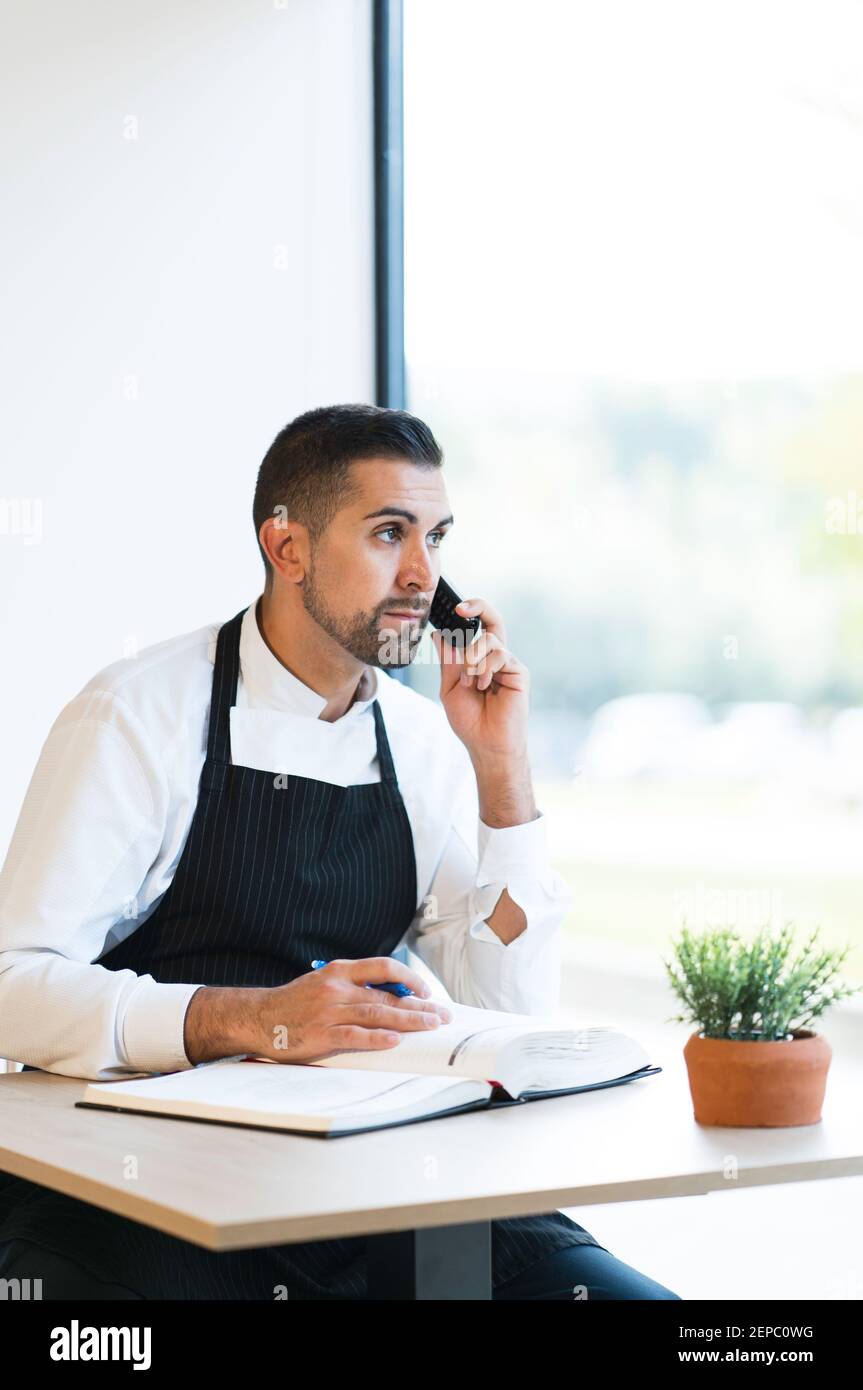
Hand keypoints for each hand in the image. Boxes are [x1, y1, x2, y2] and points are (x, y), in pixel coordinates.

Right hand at [242, 958, 452, 1061]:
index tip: (426, 991)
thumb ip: (353, 985)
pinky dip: (378, 1038)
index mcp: (340, 971)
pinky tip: (395, 1040)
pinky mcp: (322, 1034)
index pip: (384, 967)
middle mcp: (337, 987)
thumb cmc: (295, 1002)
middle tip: (442, 1015)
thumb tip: (391, 995)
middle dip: (419, 1005)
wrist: (259, 1017)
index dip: (409, 978)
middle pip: (387, 995)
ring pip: (378, 1013)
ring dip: (408, 1020)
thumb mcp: (323, 982)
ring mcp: (330, 1011)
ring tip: (430, 1025)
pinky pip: (356, 1036)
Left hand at [430, 596, 529, 762]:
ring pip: (489, 639)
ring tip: (469, 681)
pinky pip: (500, 655)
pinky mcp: (519, 673)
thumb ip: (448, 661)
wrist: (486, 744)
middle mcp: (497, 658)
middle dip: (478, 608)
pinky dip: (485, 668)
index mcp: (481, 660)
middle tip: (460, 610)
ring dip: (472, 658)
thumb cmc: (470, 720)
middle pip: (493, 620)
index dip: (473, 611)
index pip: (480, 627)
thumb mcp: (450, 687)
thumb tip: (438, 634)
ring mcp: (509, 664)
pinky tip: (482, 685)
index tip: (457, 607)